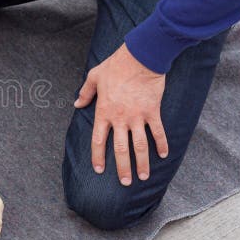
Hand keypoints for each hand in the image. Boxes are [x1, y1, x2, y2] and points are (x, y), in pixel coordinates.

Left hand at [74, 43, 168, 185]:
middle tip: (125, 182)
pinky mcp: (153, 112)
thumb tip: (76, 103)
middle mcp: (120, 118)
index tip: (99, 170)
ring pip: (139, 146)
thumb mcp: (94, 77)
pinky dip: (161, 144)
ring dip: (141, 163)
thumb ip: (85, 92)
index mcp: (104, 112)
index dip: (98, 157)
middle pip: (120, 149)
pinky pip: (158, 132)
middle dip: (122, 168)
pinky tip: (163, 155)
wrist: (140, 57)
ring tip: (142, 177)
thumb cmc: (115, 66)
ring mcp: (138, 117)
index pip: (99, 140)